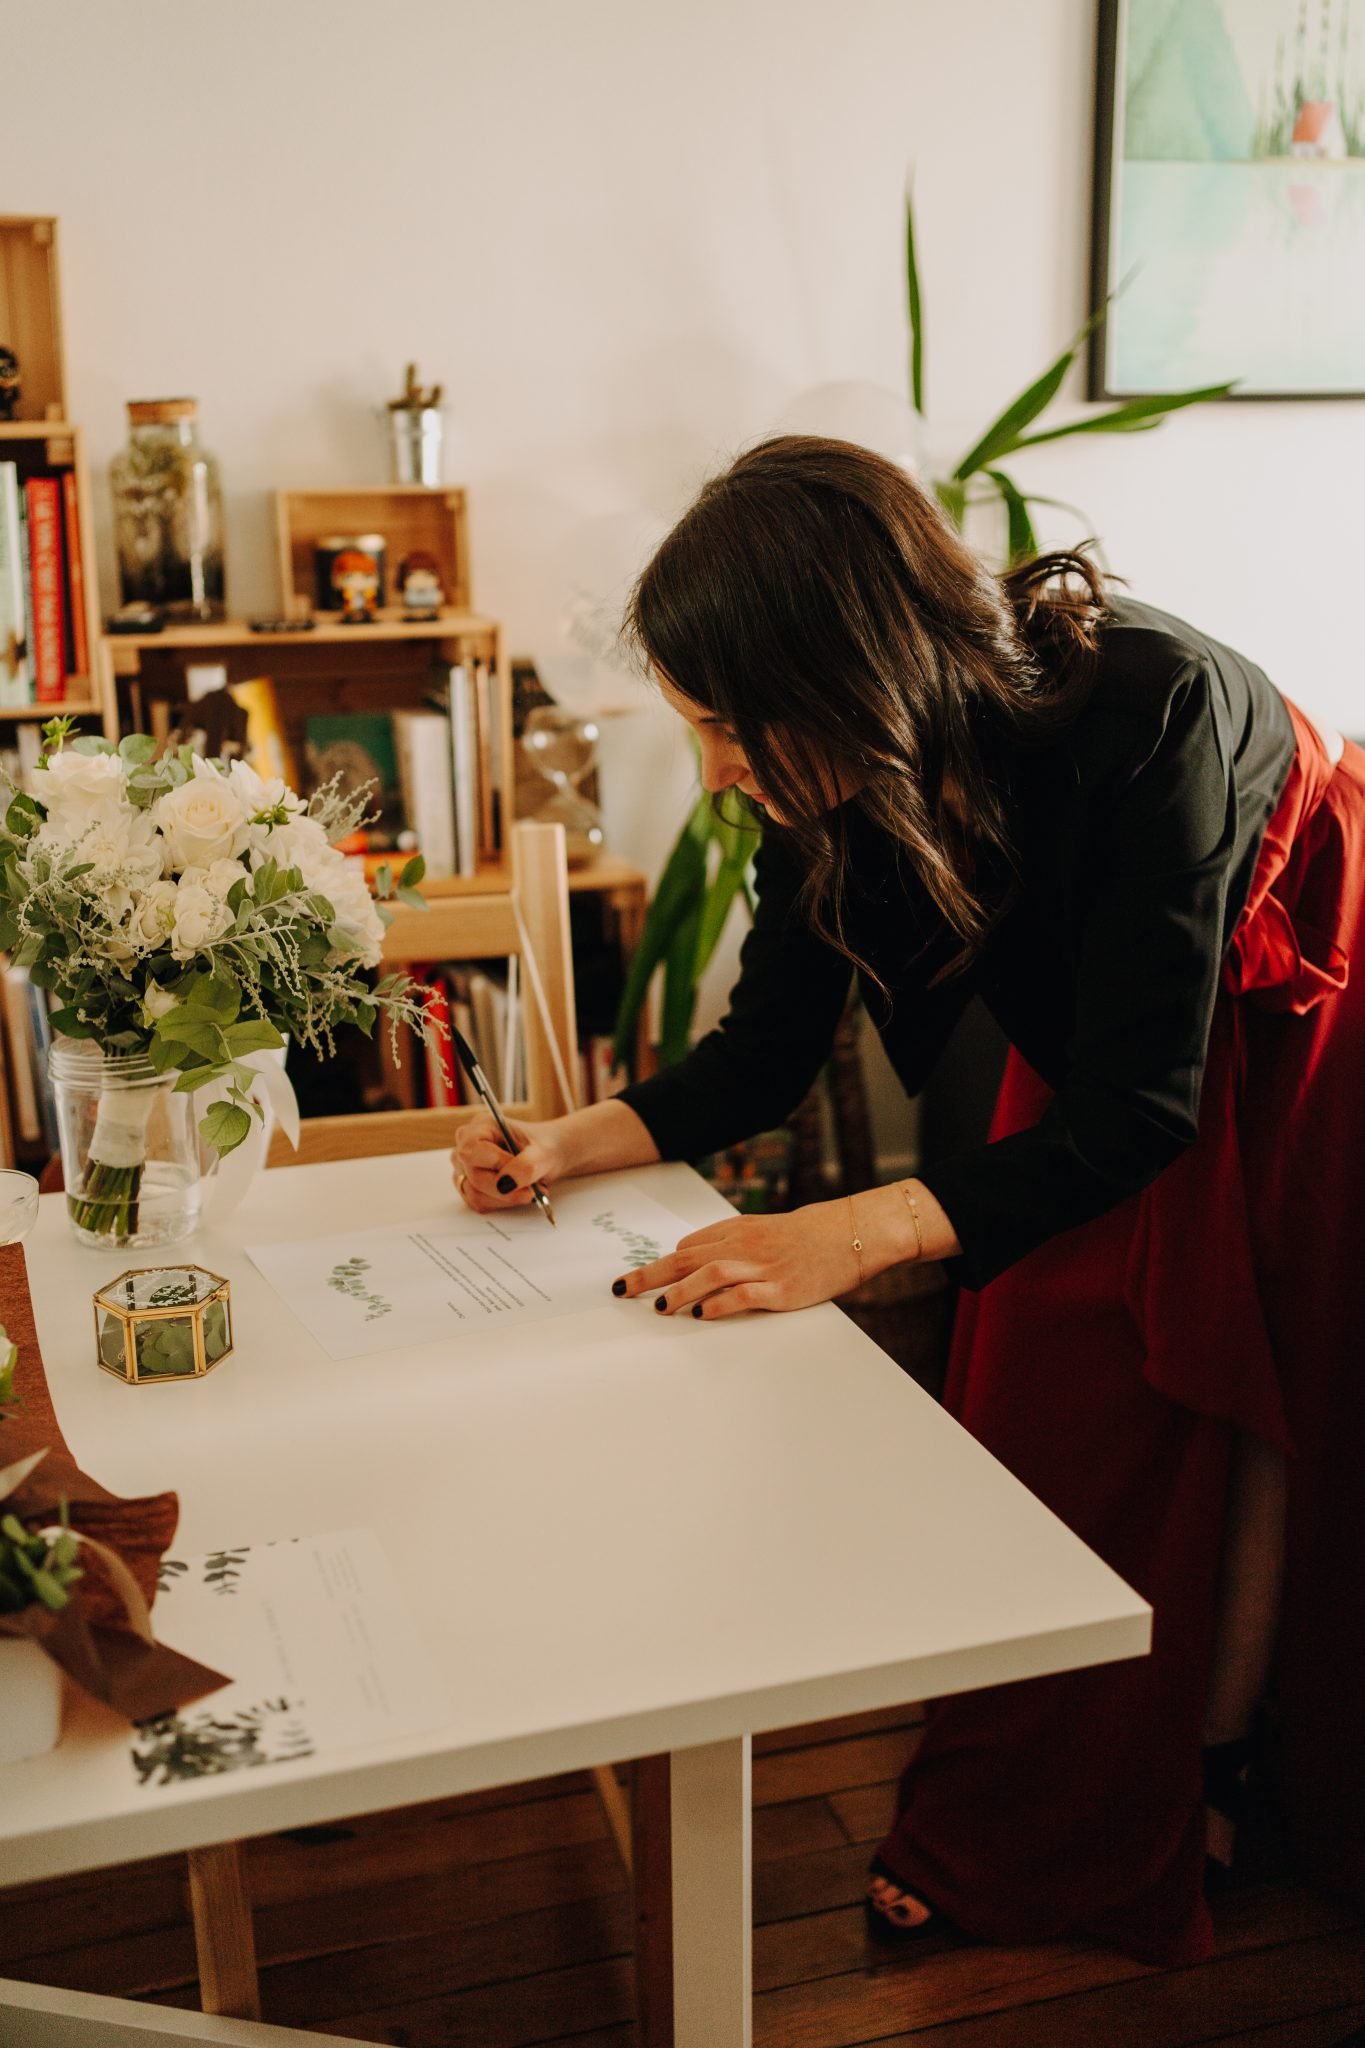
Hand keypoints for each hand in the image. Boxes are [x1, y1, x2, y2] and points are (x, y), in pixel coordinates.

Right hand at [452, 1113, 564, 1212]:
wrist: (549, 1156)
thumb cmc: (544, 1147)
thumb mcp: (544, 1153)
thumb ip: (527, 1166)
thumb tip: (506, 1184)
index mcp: (481, 1126)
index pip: (473, 1151)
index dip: (497, 1165)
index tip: (524, 1171)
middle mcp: (467, 1145)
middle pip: (475, 1176)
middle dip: (507, 1188)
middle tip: (533, 1189)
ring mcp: (465, 1167)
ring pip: (476, 1194)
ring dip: (507, 1198)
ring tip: (530, 1189)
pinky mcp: (469, 1186)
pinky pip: (480, 1203)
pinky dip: (503, 1202)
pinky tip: (518, 1192)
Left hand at [616, 1201, 859, 1318]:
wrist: (850, 1234)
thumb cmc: (808, 1235)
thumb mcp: (764, 1229)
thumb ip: (730, 1241)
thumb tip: (692, 1255)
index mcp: (739, 1230)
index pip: (689, 1246)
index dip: (662, 1265)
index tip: (638, 1279)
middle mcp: (745, 1245)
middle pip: (686, 1258)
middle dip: (650, 1275)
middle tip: (622, 1289)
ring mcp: (763, 1266)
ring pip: (710, 1273)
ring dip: (680, 1291)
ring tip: (660, 1308)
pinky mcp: (781, 1288)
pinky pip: (743, 1294)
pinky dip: (720, 1304)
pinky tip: (703, 1314)